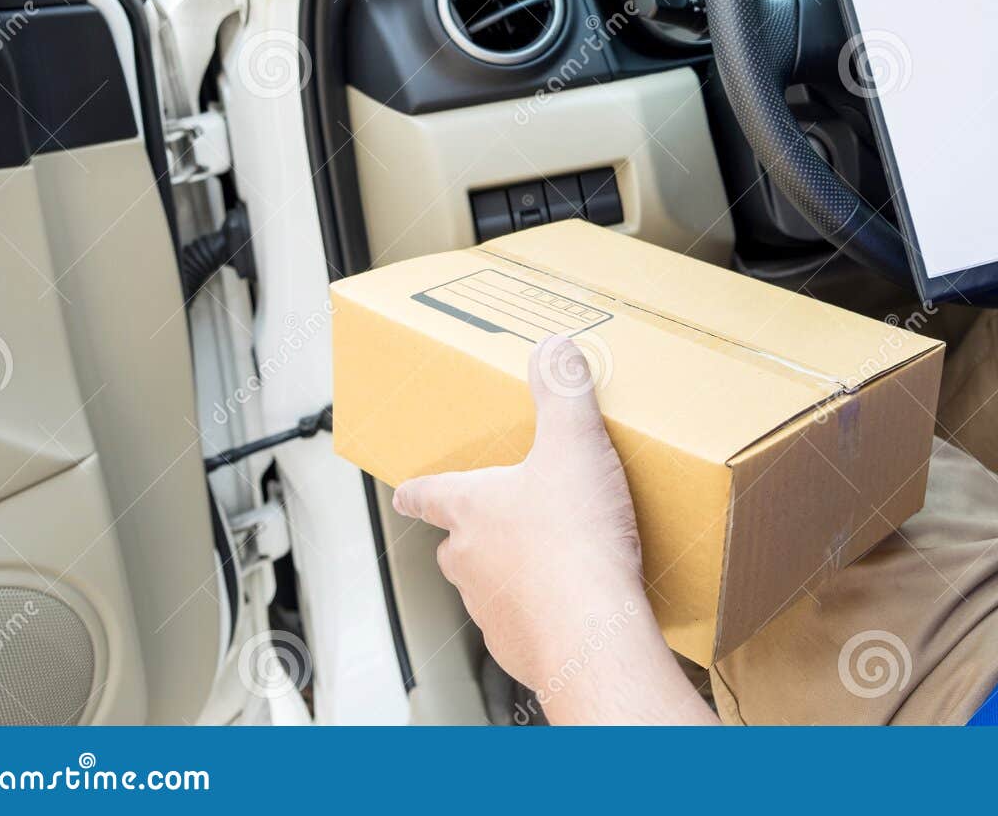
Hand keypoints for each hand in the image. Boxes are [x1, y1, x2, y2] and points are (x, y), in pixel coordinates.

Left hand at [392, 335, 717, 723]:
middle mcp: (469, 562)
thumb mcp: (575, 444)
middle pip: (457, 545)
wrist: (593, 633)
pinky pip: (525, 627)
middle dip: (478, 534)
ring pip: (488, 588)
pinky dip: (543, 616)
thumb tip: (553, 348)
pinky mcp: (520, 648)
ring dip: (512, 576)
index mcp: (473, 508)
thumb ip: (563, 392)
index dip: (417, 491)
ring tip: (556, 563)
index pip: (428, 494)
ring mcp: (490, 610)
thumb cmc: (576, 544)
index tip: (404, 494)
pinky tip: (576, 606)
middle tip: (512, 520)